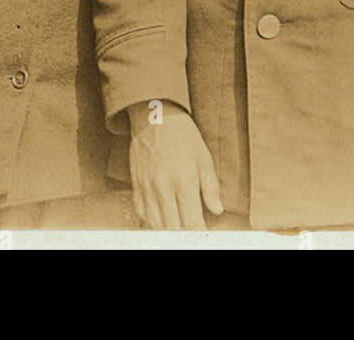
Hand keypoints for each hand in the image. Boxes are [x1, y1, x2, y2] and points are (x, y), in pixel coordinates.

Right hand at [126, 100, 222, 228]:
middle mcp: (163, 188)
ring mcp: (147, 188)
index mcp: (184, 181)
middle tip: (191, 233)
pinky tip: (160, 223)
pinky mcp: (136, 186)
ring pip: (155, 225)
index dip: (198, 233)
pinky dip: (151, 223)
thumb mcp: (204, 157)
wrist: (154, 117)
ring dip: (168, 231)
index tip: (203, 235)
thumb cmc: (183, 135)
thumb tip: (217, 209)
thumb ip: (210, 187)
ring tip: (178, 230)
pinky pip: (141, 214)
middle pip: (173, 227)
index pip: (192, 221)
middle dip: (184, 234)